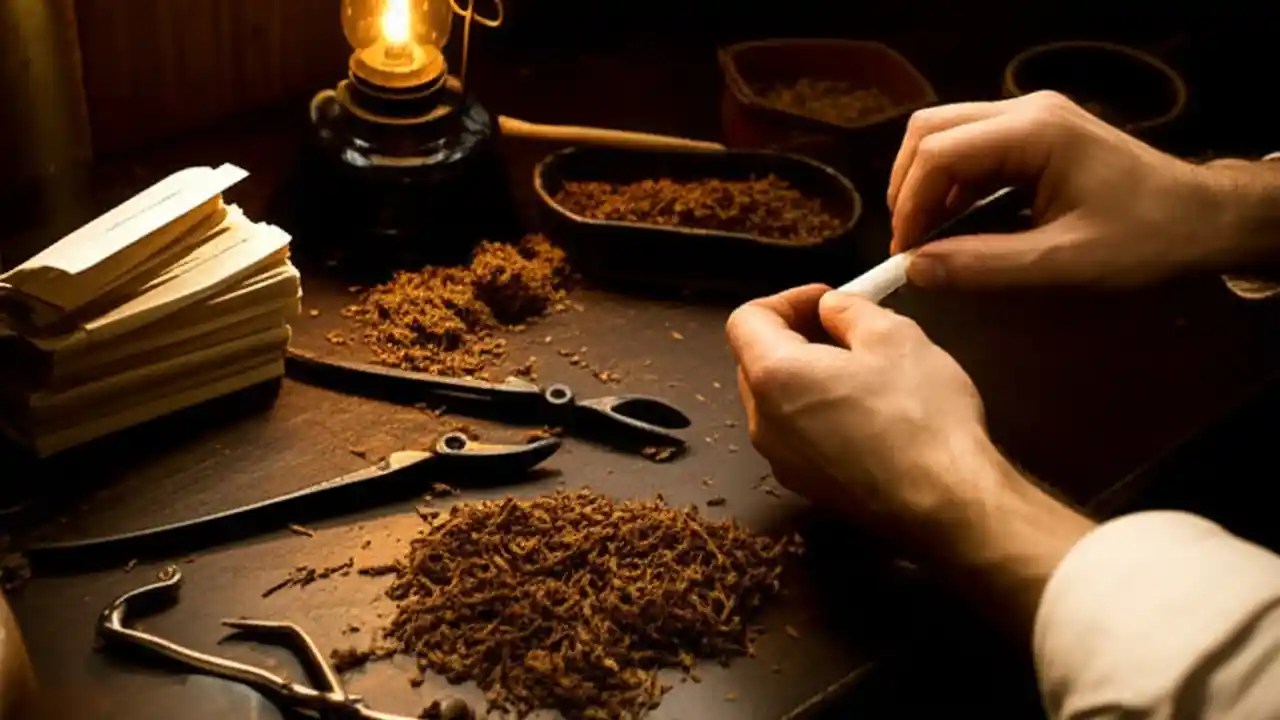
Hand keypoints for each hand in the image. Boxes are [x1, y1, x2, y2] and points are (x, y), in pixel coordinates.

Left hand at [727, 284, 1000, 541]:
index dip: (786, 300)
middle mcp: (764, 422)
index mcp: (773, 376)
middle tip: (845, 329)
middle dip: (795, 336)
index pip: (745, 319)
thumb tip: (831, 309)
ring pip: (777, 401)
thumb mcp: (894, 336)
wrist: (948, 504)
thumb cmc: (922, 417)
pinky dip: (819, 412)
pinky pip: (798, 434)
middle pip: (755, 361)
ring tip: (862, 370)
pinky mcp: (806, 485)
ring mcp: (782, 460)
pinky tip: (867, 412)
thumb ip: (850, 311)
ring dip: (808, 376)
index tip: (827, 301)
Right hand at [888, 91, 1279, 287]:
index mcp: (1034, 132)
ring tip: (929, 238)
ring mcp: (1031, 118)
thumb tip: (916, 269)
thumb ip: (982, 265)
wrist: (1203, 219)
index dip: (911, 203)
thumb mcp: (1060, 263)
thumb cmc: (1144, 239)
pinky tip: (956, 225)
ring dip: (928, 185)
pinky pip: (972, 149)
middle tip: (911, 241)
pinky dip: (952, 185)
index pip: (939, 152)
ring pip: (946, 136)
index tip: (906, 252)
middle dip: (910, 187)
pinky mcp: (1035, 134)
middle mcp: (1027, 112)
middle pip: (932, 130)